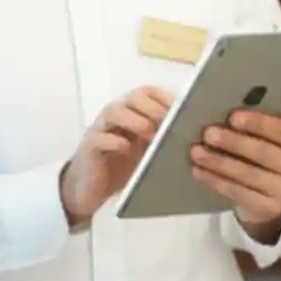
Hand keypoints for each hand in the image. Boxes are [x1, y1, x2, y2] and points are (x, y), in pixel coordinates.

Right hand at [60, 86, 172, 226]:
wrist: (91, 187)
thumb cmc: (123, 166)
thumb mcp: (147, 151)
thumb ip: (162, 139)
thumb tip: (191, 135)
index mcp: (132, 112)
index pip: (148, 92)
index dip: (165, 97)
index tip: (182, 108)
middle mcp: (116, 115)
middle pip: (133, 97)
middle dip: (153, 107)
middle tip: (167, 121)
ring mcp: (100, 129)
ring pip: (114, 111)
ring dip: (135, 120)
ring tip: (151, 133)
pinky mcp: (89, 147)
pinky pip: (100, 138)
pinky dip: (115, 141)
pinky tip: (128, 149)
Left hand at [191, 94, 280, 242]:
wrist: (276, 191)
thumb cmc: (276, 148)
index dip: (260, 124)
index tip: (234, 116)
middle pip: (266, 154)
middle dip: (234, 142)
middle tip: (208, 132)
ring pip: (248, 175)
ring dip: (219, 162)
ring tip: (197, 150)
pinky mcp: (268, 210)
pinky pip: (238, 194)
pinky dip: (215, 181)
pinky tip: (198, 170)